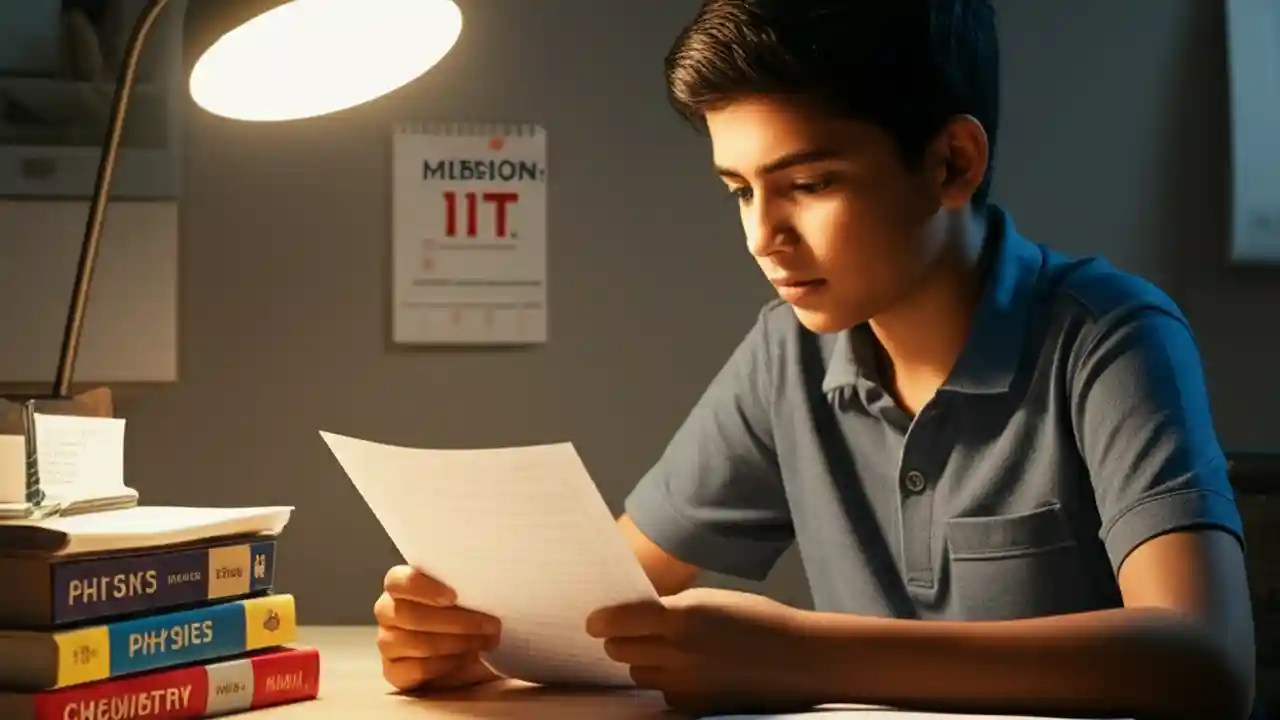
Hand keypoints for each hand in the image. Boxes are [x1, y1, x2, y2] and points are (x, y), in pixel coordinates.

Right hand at [373, 565, 502, 691]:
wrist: (459, 649)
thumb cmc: (460, 611)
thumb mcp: (462, 594)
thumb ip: (462, 587)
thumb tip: (484, 589)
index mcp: (397, 585)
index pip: (399, 581)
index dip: (424, 588)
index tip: (453, 597)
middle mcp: (386, 611)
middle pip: (412, 616)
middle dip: (457, 622)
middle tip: (491, 625)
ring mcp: (386, 642)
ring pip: (419, 644)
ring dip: (459, 643)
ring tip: (486, 641)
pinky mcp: (393, 671)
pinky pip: (420, 669)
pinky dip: (449, 664)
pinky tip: (468, 658)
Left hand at [586, 587, 818, 713]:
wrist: (797, 659)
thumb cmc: (755, 620)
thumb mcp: (711, 601)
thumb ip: (670, 608)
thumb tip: (632, 613)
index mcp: (682, 617)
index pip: (619, 620)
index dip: (600, 620)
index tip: (592, 621)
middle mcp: (678, 653)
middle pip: (619, 649)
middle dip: (619, 639)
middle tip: (629, 630)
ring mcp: (684, 684)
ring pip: (636, 672)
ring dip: (642, 661)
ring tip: (667, 650)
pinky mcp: (692, 706)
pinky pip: (661, 692)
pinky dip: (666, 681)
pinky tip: (688, 670)